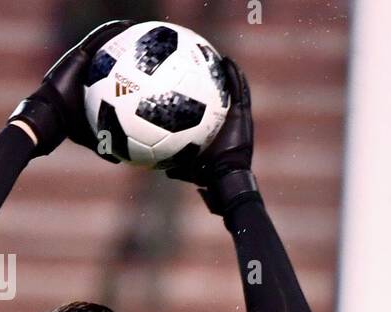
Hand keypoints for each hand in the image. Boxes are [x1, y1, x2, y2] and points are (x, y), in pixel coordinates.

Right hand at [9, 19, 132, 156]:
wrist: (48, 118)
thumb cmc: (67, 129)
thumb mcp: (92, 137)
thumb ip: (105, 144)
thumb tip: (120, 160)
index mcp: (89, 89)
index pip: (109, 76)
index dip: (123, 69)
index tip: (140, 66)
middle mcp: (84, 73)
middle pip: (107, 56)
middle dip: (122, 48)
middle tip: (141, 43)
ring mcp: (79, 64)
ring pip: (101, 44)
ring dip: (116, 34)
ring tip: (134, 27)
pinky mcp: (75, 58)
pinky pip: (94, 41)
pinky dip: (107, 33)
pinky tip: (123, 27)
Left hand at [167, 57, 259, 213]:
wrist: (224, 176)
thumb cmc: (204, 173)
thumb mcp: (180, 165)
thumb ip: (168, 159)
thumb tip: (146, 161)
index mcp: (210, 128)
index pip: (204, 107)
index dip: (197, 93)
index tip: (187, 79)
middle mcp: (223, 120)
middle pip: (219, 95)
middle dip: (213, 79)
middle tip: (203, 61)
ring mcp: (234, 116)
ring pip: (232, 89)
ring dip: (227, 72)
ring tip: (218, 56)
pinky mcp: (244, 115)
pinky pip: (241, 92)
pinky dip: (237, 77)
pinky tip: (228, 63)